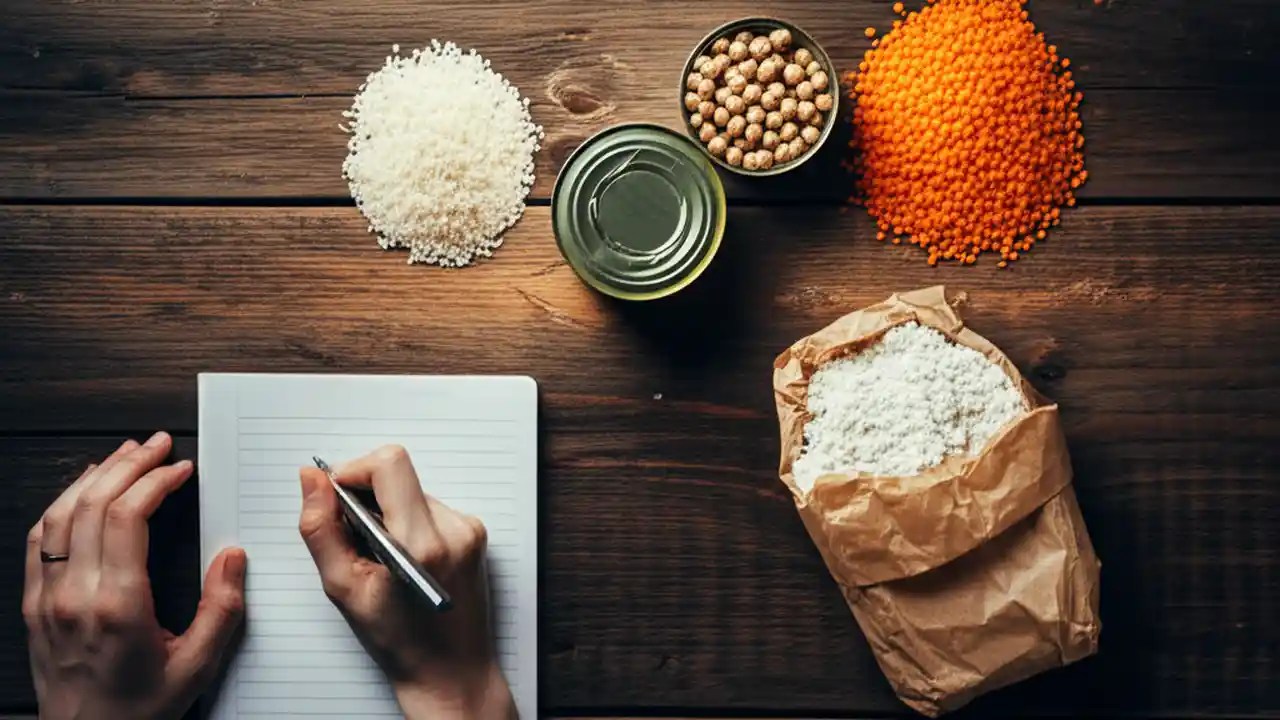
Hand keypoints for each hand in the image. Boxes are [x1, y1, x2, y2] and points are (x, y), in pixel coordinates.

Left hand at [23, 433, 246, 719]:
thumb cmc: (138, 710)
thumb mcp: (197, 667)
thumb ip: (222, 610)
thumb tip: (234, 558)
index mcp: (117, 606)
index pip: (128, 518)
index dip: (155, 482)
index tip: (180, 469)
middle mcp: (74, 595)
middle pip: (94, 504)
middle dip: (128, 465)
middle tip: (156, 445)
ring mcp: (48, 598)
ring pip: (61, 514)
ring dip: (94, 476)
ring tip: (124, 456)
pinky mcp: (35, 604)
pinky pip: (40, 538)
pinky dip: (63, 504)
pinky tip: (84, 492)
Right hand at [297, 445, 514, 719]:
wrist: (451, 670)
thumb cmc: (400, 641)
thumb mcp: (344, 588)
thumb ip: (320, 528)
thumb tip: (311, 480)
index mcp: (423, 544)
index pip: (389, 464)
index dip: (353, 471)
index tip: (335, 498)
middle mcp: (454, 529)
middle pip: (398, 475)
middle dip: (366, 497)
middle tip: (354, 539)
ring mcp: (468, 529)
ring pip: (411, 491)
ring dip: (387, 513)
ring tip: (381, 558)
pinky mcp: (474, 532)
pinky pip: (429, 507)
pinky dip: (407, 523)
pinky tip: (402, 558)